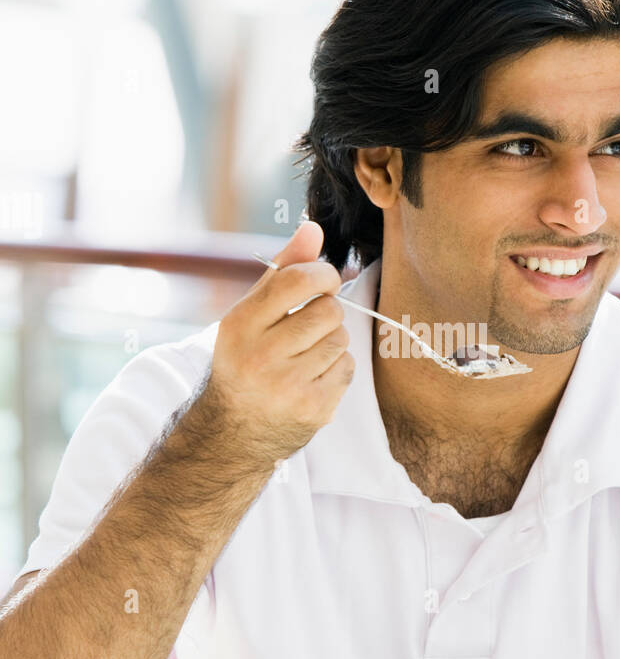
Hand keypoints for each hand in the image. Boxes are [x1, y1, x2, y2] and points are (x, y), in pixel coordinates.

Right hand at [197, 221, 353, 470]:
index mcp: (241, 324)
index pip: (299, 280)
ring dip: (332, 343)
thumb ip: (283, 269)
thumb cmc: (246, 358)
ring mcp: (288, 386)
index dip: (323, 274)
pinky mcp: (313, 409)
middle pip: (329, 311)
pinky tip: (313, 378)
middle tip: (311, 326)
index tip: (324, 282)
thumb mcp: (251, 313)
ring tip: (307, 356)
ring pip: (341, 340)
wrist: (233, 430)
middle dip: (328, 313)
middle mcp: (261, 356)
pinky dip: (337, 369)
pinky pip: (347, 368)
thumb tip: (314, 228)